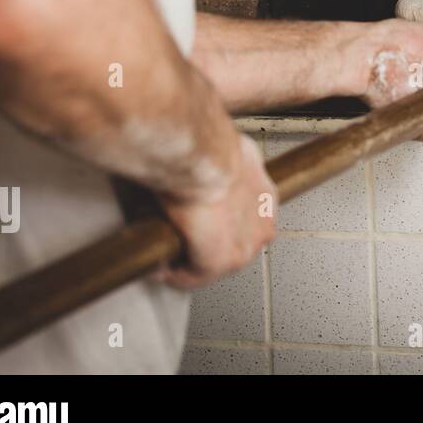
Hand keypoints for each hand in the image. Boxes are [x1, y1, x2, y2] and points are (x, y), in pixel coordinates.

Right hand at [157, 134, 276, 288]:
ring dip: (187, 260)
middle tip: (177, 237)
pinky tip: (157, 263)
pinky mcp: (217, 263)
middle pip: (230, 244)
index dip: (218, 223)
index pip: (244, 220)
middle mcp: (262, 226)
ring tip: (164, 254)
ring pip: (212, 263)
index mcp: (265, 197)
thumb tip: (208, 159)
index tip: (198, 221)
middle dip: (203, 244)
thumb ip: (226, 161)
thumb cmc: (212, 146)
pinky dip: (171, 272)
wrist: (204, 157)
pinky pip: (190, 276)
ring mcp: (242, 248)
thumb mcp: (231, 150)